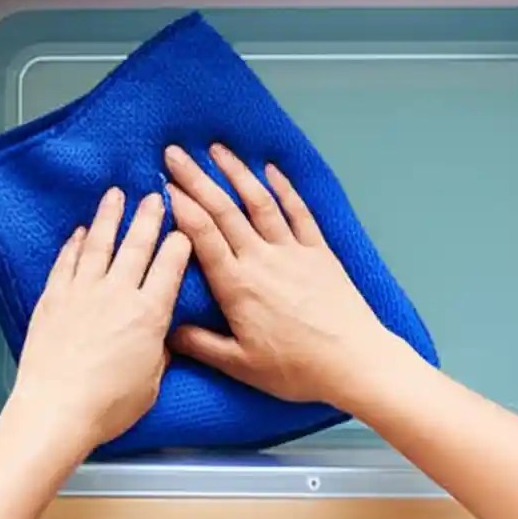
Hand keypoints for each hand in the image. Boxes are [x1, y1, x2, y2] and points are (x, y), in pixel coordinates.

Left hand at [6, 187, 191, 450]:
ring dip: (109, 217)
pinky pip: (66, 262)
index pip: (170, 267)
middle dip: (148, 217)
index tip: (183, 228)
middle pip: (137, 245)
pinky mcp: (53, 298)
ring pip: (99, 244)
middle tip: (155, 195)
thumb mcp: (150, 383)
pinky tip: (81, 231)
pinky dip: (74, 244)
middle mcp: (118, 294)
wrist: (57, 409)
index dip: (179, 244)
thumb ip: (157, 352)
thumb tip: (158, 338)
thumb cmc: (108, 406)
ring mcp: (82, 292)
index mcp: (149, 314)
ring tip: (116, 194)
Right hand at [162, 144, 415, 408]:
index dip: (180, 206)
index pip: (202, 235)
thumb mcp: (240, 365)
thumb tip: (167, 330)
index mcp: (237, 285)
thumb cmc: (296, 369)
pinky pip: (299, 213)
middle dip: (196, 178)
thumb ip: (200, 344)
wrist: (356, 363)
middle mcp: (261, 259)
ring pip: (259, 202)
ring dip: (236, 172)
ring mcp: (293, 251)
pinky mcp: (320, 252)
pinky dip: (285, 188)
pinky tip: (271, 169)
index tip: (161, 185)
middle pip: (224, 210)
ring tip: (215, 149)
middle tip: (173, 153)